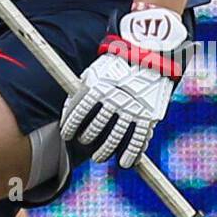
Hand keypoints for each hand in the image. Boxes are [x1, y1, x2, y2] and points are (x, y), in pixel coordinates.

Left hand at [60, 6, 187, 167]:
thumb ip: (82, 89)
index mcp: (97, 86)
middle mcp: (112, 99)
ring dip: (104, 150)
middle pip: (95, 127)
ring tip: (98, 156)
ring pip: (114, 137)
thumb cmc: (117, 64)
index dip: (70, 126)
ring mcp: (131, 108)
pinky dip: (131, 154)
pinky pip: (137, 140)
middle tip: (84, 142)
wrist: (149, 53)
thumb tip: (68, 110)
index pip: (78, 112)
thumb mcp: (96, 70)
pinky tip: (124, 163)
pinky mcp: (148, 115)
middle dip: (87, 138)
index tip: (67, 134)